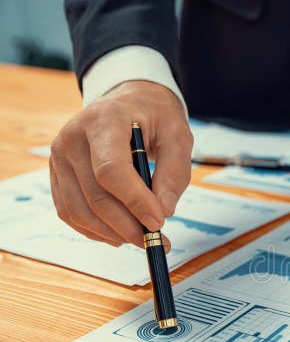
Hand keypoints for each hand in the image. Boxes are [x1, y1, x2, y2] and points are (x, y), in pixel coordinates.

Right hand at [50, 80, 192, 250]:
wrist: (129, 102)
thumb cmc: (155, 117)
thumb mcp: (178, 136)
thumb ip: (175, 172)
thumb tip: (164, 210)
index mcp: (104, 121)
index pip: (110, 170)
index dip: (134, 201)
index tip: (158, 222)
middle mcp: (72, 137)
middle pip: (95, 195)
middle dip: (127, 225)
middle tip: (156, 239)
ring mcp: (59, 156)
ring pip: (79, 210)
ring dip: (112, 233)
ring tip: (141, 238)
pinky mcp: (58, 174)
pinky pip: (70, 212)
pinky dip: (94, 230)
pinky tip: (119, 234)